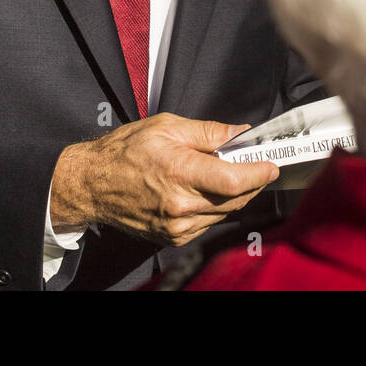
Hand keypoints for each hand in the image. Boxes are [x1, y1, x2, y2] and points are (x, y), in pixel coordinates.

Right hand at [49, 114, 277, 245]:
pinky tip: (207, 191)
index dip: (259, 173)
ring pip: (225, 213)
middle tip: (258, 164)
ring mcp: (177, 225)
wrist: (92, 185)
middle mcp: (180, 205)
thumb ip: (208, 132)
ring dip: (235, 195)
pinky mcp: (173, 237)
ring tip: (230, 173)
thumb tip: (240, 133)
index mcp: (179, 172)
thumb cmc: (125, 151)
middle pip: (235, 199)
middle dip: (253, 182)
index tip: (272, 165)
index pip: (233, 180)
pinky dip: (216, 207)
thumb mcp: (167, 127)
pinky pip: (208, 223)